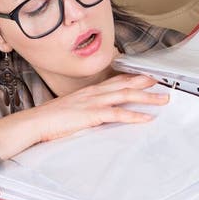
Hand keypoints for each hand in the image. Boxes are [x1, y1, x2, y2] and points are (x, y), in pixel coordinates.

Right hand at [0, 74, 167, 158]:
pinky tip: (146, 118)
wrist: (35, 122)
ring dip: (147, 97)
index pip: (115, 80)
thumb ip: (86, 110)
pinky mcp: (92, 115)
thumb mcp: (72, 110)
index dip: (133, 77)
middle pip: (125, 84)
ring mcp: (93, 102)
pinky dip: (134, 116)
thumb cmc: (51, 119)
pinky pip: (117, 114)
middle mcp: (94, 92)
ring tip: (162, 100)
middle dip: (145, 83)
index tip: (147, 77)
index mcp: (89, 91)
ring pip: (126, 95)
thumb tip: (97, 115)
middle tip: (162, 83)